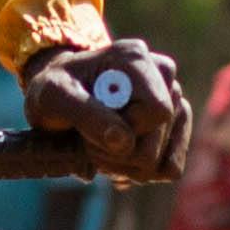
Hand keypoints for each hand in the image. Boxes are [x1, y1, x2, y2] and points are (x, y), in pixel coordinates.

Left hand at [19, 36, 186, 179]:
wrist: (60, 96)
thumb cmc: (53, 89)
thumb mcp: (54, 96)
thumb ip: (87, 115)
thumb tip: (125, 142)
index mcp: (134, 57)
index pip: (157, 111)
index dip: (127, 130)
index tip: (91, 129)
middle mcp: (162, 73)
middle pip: (161, 138)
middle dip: (120, 152)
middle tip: (89, 140)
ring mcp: (174, 99)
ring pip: (167, 160)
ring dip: (128, 165)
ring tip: (102, 147)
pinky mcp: (176, 124)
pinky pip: (171, 168)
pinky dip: (140, 171)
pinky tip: (118, 157)